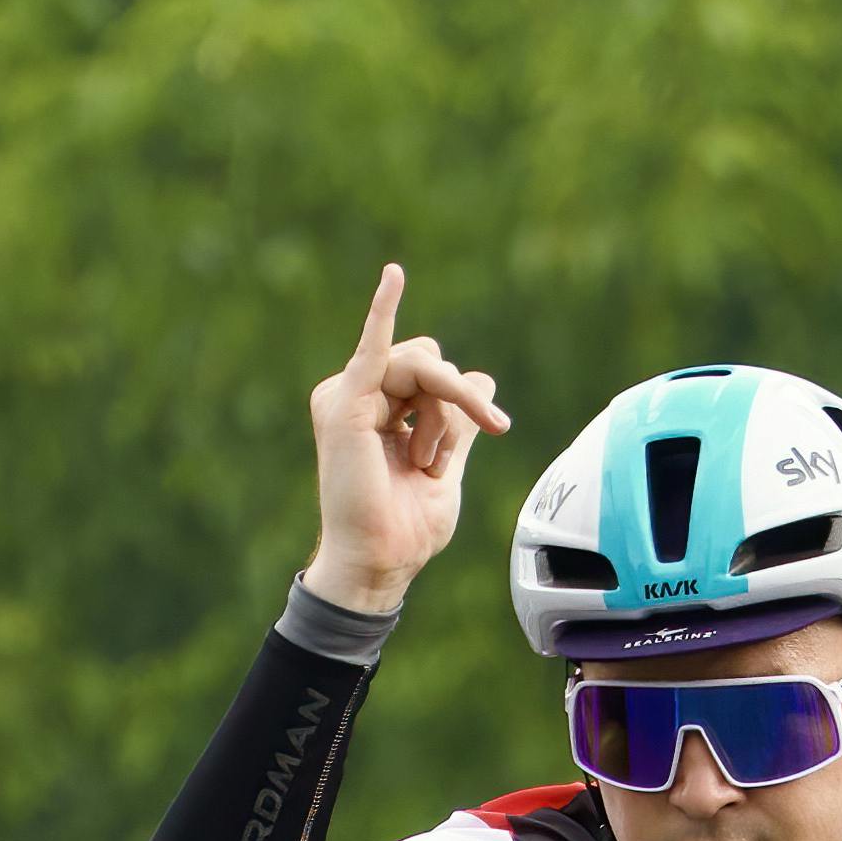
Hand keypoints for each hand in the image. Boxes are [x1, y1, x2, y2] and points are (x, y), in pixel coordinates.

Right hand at [302, 264, 507, 616]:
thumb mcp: (445, 469)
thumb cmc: (405, 530)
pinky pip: (374, 348)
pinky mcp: (346, 403)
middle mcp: (359, 397)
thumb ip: (459, 424)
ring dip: (442, 412)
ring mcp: (348, 396)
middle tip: (457, 449)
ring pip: (421, 363)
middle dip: (455, 402)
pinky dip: (384, 312)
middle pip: (428, 360)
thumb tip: (483, 379)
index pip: (431, 373)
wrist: (380, 564)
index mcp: (380, 412)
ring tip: (426, 460)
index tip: (495, 426)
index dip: (462, 398)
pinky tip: (394, 276)